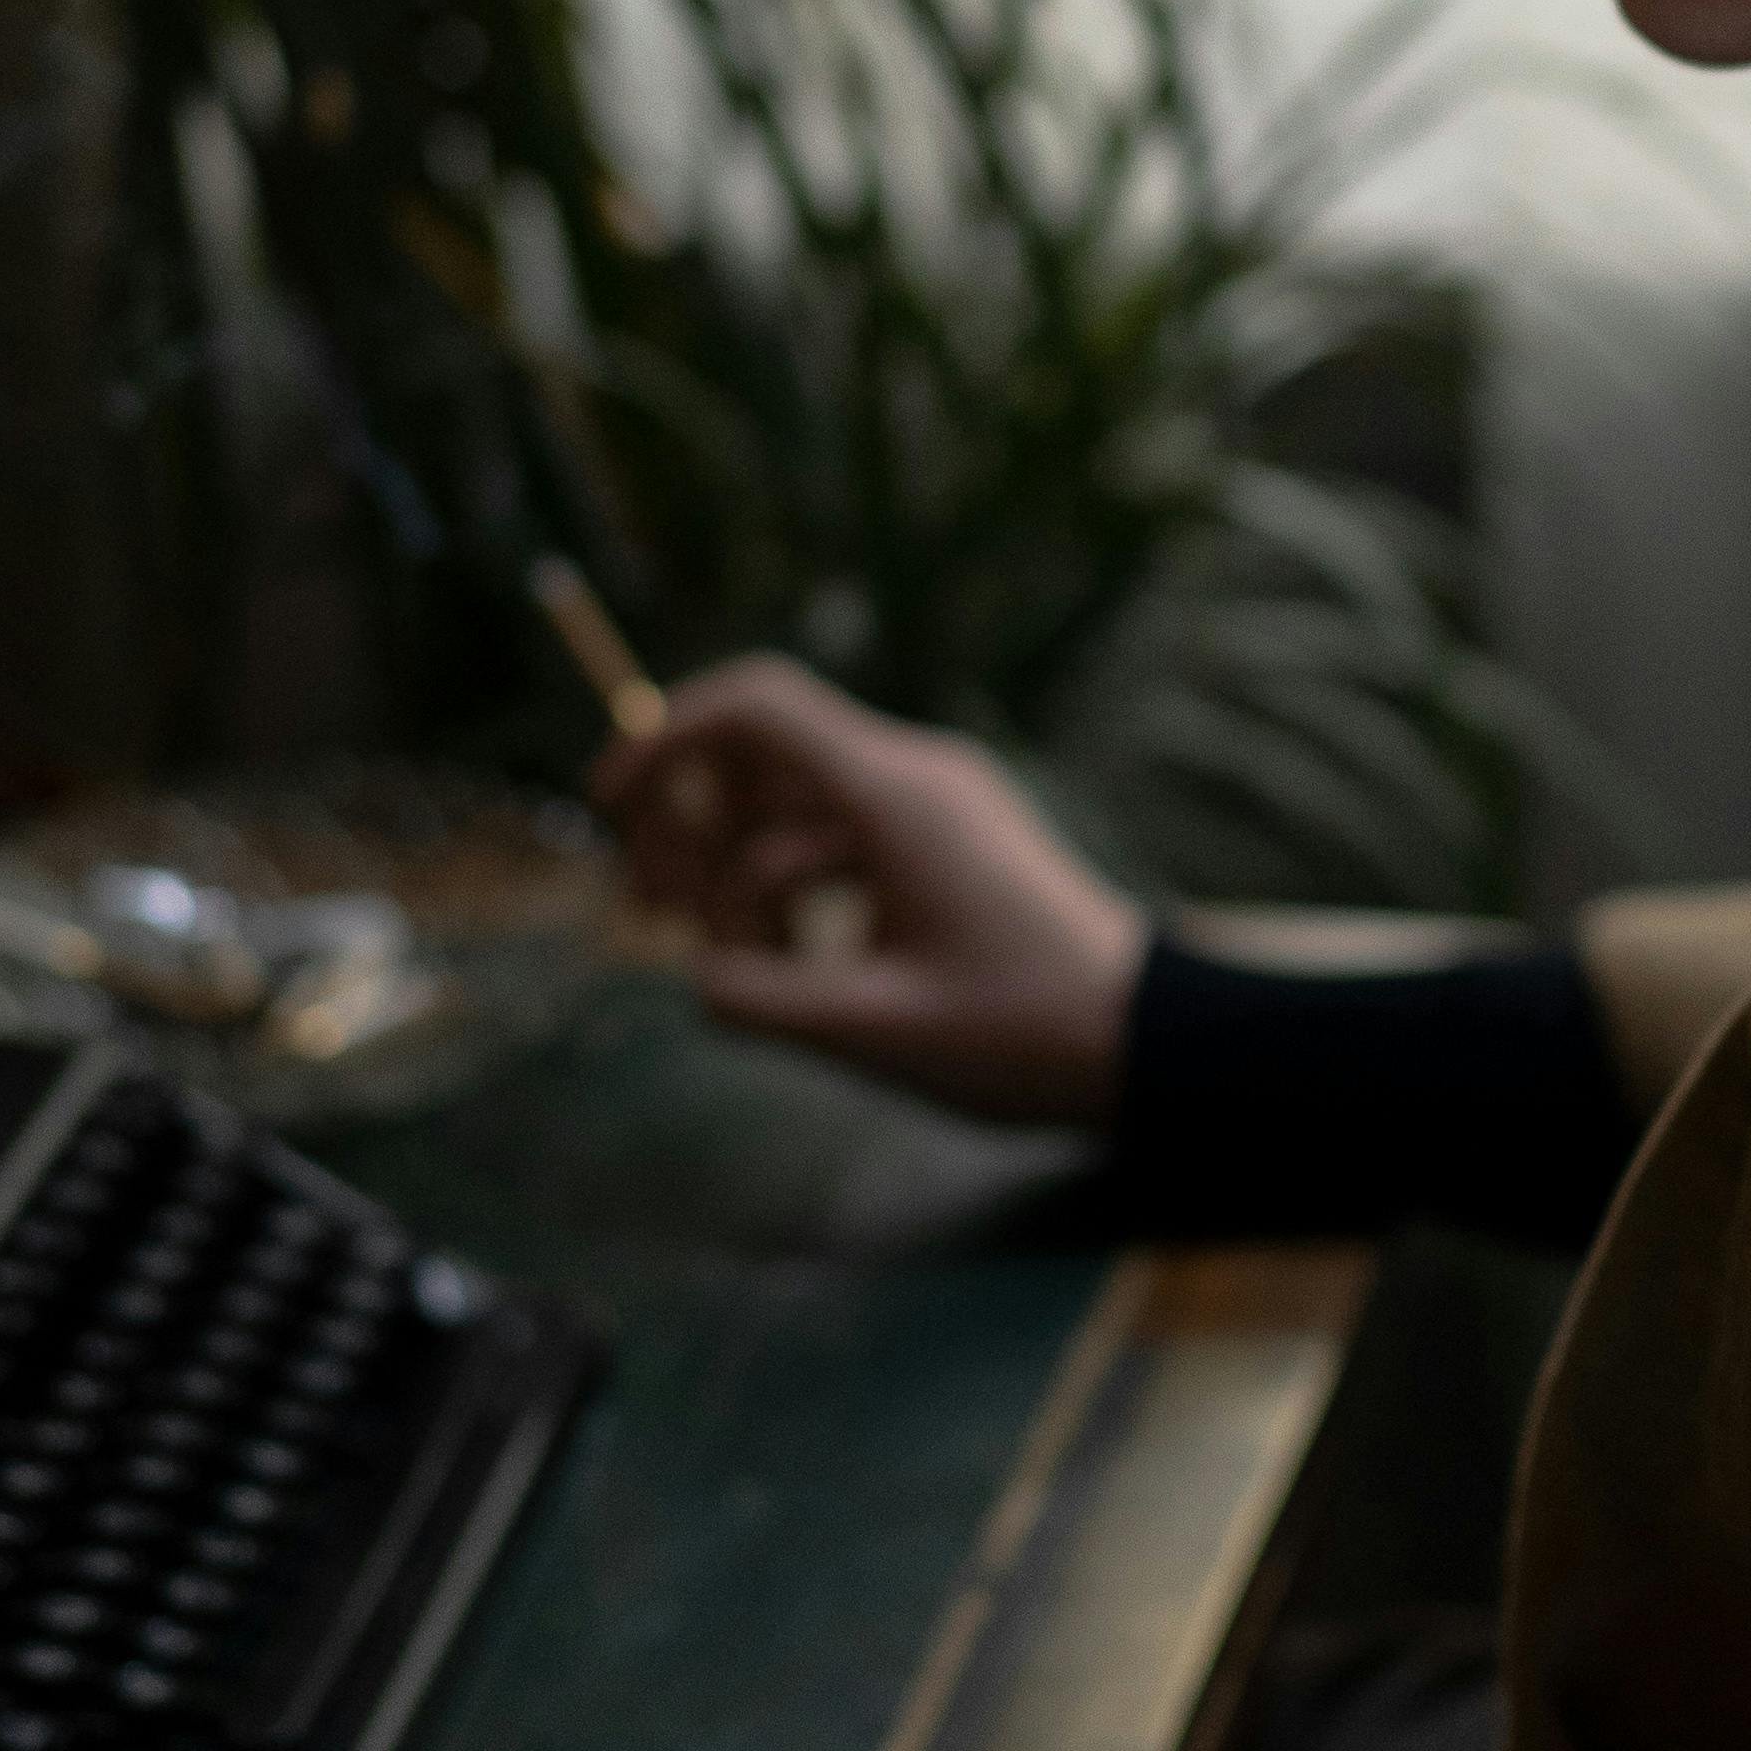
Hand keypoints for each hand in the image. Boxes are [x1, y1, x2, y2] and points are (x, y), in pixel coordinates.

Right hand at [596, 652, 1147, 1124]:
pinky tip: (785, 968)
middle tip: (649, 914)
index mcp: (894, 796)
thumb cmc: (1022, 1034)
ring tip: (720, 958)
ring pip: (790, 808)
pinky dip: (791, 889)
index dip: (664, 736)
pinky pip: (835, 842)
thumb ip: (760, 999)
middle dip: (686, 825)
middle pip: (757, 758)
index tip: (607, 802)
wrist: (1143, 1042)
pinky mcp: (940, 846)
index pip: (755, 708)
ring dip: (734, 870)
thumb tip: (692, 973)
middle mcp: (911, 779)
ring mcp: (930, 809)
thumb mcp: (872, 1029)